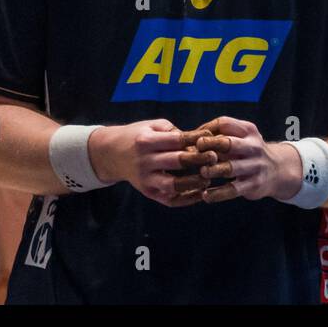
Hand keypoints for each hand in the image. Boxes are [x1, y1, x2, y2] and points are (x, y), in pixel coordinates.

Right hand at [87, 121, 216, 207]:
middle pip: (177, 161)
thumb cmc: (139, 136)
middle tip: (215, 157)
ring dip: (194, 182)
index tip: (211, 137)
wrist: (112, 154)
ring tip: (209, 178)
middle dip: (199, 159)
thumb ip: (174, 133)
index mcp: (146, 141)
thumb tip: (199, 141)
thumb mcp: (152, 126)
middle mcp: (145, 161)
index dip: (196, 139)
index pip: (176, 140)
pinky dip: (186, 199)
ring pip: (174, 185)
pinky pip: (170, 200)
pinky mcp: (148, 192)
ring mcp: (145, 179)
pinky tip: (200, 193)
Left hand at [190, 117, 303, 203]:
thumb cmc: (248, 152)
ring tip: (201, 172)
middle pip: (229, 143)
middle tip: (196, 149)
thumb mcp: (242, 137)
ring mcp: (255, 166)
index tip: (194, 138)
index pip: (225, 124)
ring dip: (213, 170)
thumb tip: (189, 137)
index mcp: (248, 131)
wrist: (278, 170)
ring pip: (230, 168)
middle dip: (210, 145)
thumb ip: (220, 135)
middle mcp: (253, 146)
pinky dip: (218, 194)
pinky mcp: (253, 185)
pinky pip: (233, 190)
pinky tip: (205, 195)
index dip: (207, 129)